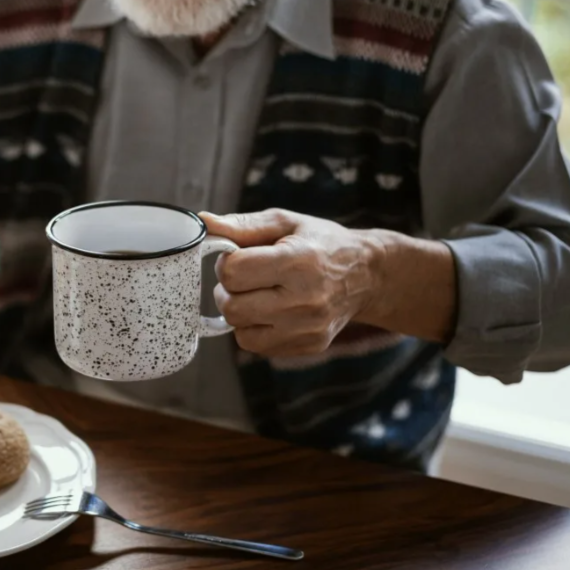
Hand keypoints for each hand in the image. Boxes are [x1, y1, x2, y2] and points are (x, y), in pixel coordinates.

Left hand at [201, 210, 383, 356]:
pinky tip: (270, 311)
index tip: (240, 256)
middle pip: (232, 306)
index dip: (227, 262)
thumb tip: (203, 223)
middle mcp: (304, 300)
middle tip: (245, 277)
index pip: (233, 272)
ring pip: (239, 331)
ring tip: (258, 294)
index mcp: (297, 262)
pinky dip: (253, 329)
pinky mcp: (307, 346)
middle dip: (229, 289)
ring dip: (239, 311)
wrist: (366, 275)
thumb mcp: (285, 223)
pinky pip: (256, 346)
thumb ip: (242, 225)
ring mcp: (306, 328)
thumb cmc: (320, 243)